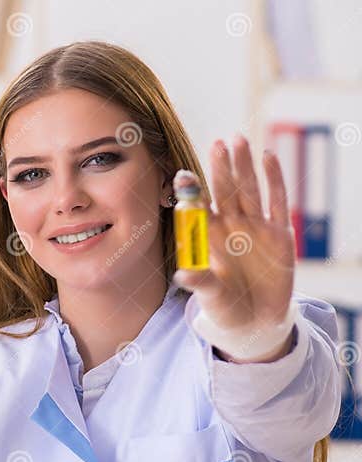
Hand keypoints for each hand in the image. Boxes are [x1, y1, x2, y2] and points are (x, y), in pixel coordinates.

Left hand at [173, 135, 295, 337]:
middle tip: (217, 144)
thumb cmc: (226, 308)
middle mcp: (230, 227)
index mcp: (209, 239)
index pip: (199, 210)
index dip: (192, 193)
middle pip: (225, 192)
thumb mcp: (212, 297)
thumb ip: (201, 282)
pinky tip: (268, 157)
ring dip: (244, 166)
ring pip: (249, 190)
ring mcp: (255, 227)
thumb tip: (182, 275)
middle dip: (221, 169)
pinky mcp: (279, 234)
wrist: (256, 322)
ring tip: (238, 139)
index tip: (183, 176)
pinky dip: (274, 180)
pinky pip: (276, 201)